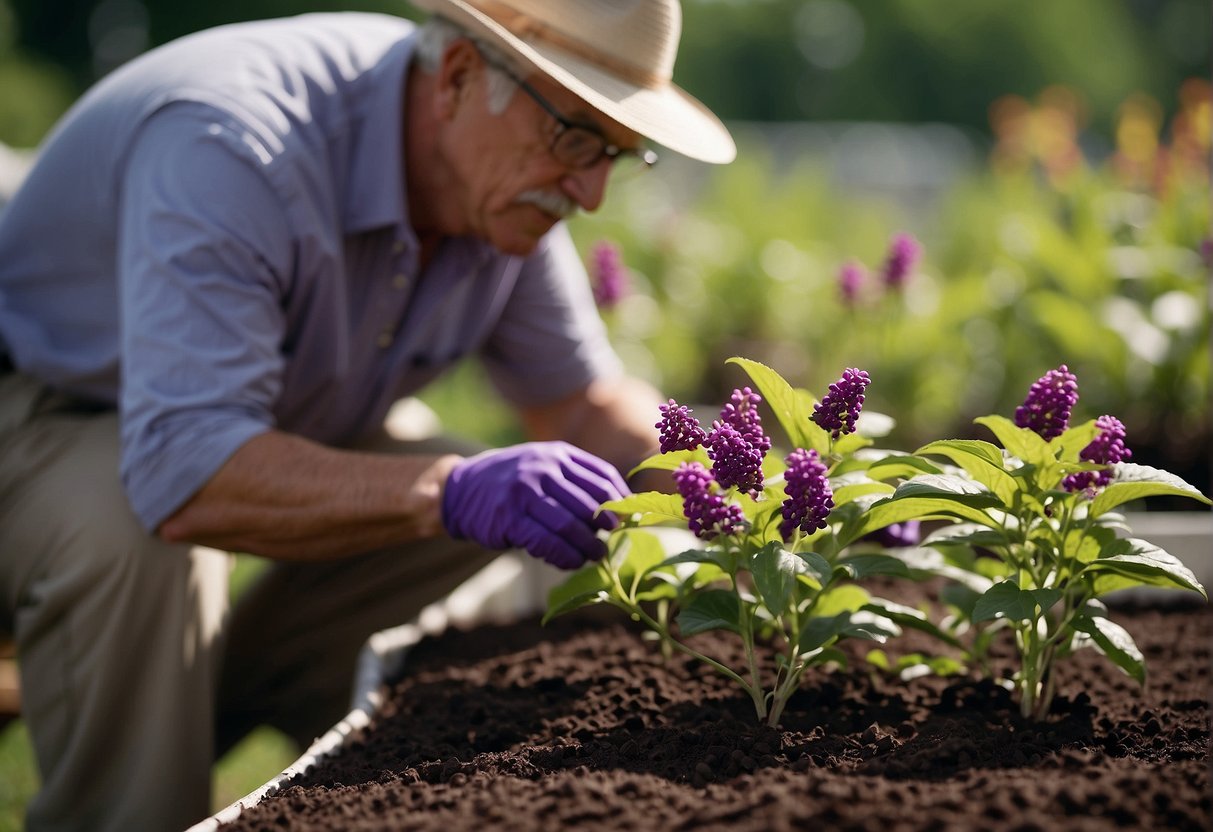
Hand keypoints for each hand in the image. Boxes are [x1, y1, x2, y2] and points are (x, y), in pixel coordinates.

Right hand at [441, 441, 629, 568]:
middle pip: (589, 503)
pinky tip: (571, 561)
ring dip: (588, 546)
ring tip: (596, 555)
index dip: (620, 501)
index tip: (627, 519)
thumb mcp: (544, 465)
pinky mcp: (508, 518)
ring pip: (570, 525)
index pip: (602, 477)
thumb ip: (575, 480)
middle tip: (612, 541)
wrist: (462, 488)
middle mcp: (542, 469)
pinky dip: (564, 556)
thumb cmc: (515, 483)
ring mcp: (524, 492)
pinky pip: (546, 542)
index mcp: (557, 454)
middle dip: (606, 527)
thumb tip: (619, 510)